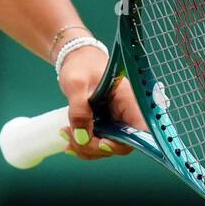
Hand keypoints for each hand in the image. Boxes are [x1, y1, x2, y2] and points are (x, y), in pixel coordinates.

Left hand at [57, 44, 147, 160]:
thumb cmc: (81, 65)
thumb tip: (82, 138)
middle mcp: (127, 113)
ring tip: (65, 133)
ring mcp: (117, 120)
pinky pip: (99, 142)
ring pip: (108, 146)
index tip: (102, 143)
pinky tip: (69, 139)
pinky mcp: (107, 124)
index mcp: (129, 100)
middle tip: (71, 137)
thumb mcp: (77, 84)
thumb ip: (79, 110)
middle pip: (120, 144)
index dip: (123, 143)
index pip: (139, 131)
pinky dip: (83, 144)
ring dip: (86, 147)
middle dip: (95, 147)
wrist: (76, 58)